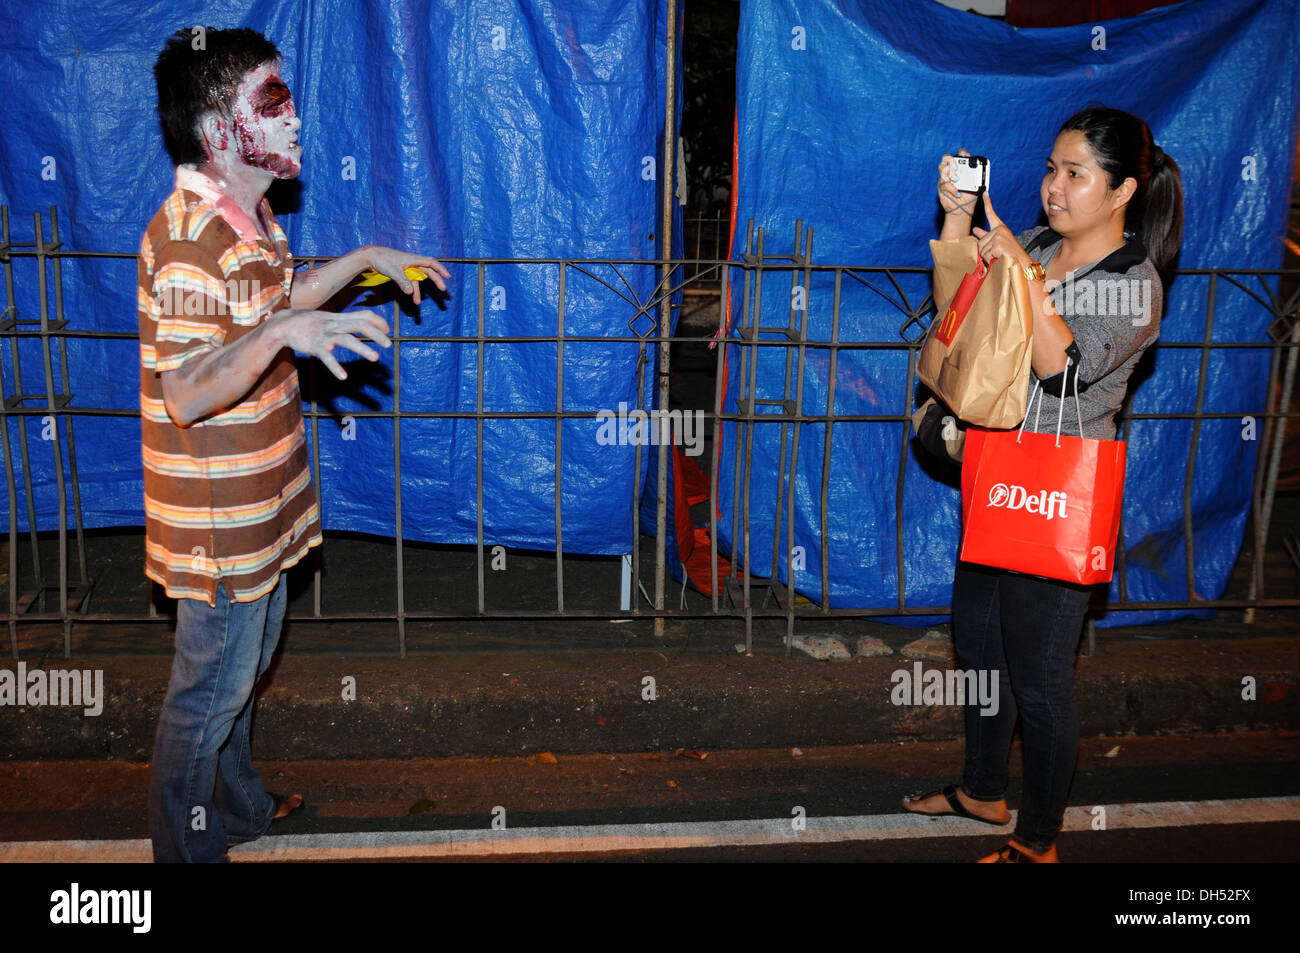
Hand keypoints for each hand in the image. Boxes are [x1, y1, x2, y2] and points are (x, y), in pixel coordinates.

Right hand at [277, 308, 391, 380]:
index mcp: (339, 318)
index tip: (388, 330)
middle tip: (388, 345)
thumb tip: (364, 325)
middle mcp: (334, 324)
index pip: (363, 315)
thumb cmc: (309, 322)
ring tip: (375, 358)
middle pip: (359, 325)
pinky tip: (343, 376)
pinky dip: (335, 367)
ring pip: (346, 339)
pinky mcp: (314, 346)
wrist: (283, 324)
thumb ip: (346, 321)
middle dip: (376, 334)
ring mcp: (324, 335)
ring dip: (362, 348)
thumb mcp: (329, 318)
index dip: (378, 321)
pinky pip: (326, 357)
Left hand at [365, 246, 450, 304]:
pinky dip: (411, 290)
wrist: (370, 256)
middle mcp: (412, 263)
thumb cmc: (382, 259)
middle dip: (436, 280)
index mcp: (413, 259)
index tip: (447, 276)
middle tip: (443, 289)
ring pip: (417, 280)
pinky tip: (411, 298)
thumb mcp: (393, 271)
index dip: (441, 269)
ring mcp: (407, 268)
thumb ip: (403, 281)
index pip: (431, 263)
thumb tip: (410, 292)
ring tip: (418, 302)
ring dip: (419, 291)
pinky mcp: (401, 272)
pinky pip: (409, 282)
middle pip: (428, 271)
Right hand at [938, 149, 977, 216]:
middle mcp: (952, 171)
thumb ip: (977, 174)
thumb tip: (983, 163)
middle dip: (951, 160)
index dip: (961, 153)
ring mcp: (945, 178)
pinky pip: (944, 183)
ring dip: (949, 172)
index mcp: (961, 168)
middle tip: (956, 167)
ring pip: (942, 167)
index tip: (966, 155)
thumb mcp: (976, 184)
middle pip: (946, 158)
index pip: (959, 155)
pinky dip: (951, 188)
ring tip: (956, 180)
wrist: (963, 208)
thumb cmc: (970, 196)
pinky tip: (957, 192)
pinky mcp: (941, 186)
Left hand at [971, 193, 1028, 267]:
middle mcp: (1000, 230)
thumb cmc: (1010, 255)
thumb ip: (986, 236)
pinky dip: (990, 261)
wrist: (1022, 264)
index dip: (987, 203)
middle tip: (996, 255)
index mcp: (1000, 228)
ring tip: (998, 257)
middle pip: (980, 242)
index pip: (991, 214)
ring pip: (981, 249)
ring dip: (987, 257)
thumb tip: (975, 230)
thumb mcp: (998, 243)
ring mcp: (999, 236)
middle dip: (984, 252)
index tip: (985, 193)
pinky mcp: (998, 243)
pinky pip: (985, 255)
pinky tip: (999, 259)